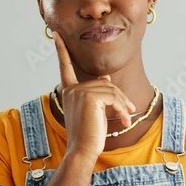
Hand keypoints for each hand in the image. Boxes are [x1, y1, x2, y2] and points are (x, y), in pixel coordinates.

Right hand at [53, 29, 135, 159]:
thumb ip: (97, 93)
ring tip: (127, 118)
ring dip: (123, 104)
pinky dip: (122, 108)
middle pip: (103, 82)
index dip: (61, 49)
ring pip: (111, 89)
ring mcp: (80, 92)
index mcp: (68, 91)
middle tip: (128, 112)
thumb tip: (106, 76)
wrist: (82, 151)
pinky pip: (113, 97)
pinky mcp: (90, 98)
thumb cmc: (87, 135)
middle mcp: (72, 89)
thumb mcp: (92, 111)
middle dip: (118, 97)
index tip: (57, 34)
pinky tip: (125, 120)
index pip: (64, 66)